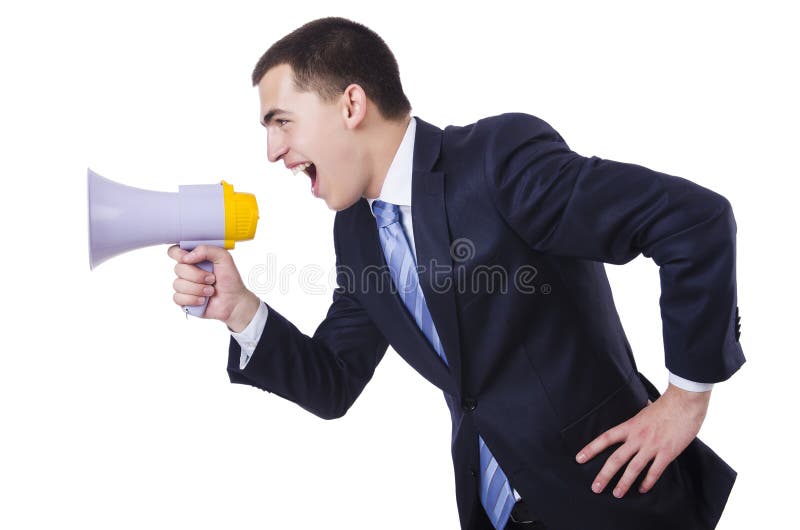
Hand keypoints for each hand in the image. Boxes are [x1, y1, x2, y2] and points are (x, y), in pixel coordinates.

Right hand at [167, 244, 259, 330]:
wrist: (234, 301)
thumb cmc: (230, 280)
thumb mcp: (224, 258)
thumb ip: (207, 250)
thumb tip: (187, 257)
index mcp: (195, 258)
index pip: (175, 251)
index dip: (178, 254)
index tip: (188, 259)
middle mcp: (188, 271)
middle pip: (177, 268)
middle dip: (196, 275)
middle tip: (212, 279)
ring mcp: (185, 286)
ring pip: (177, 284)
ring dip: (197, 289)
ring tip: (210, 291)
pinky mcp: (184, 300)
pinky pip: (178, 298)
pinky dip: (193, 299)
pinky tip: (203, 300)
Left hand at [574, 383, 710, 497]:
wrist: (684, 403)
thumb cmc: (666, 405)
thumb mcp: (644, 410)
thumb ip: (637, 418)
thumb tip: (636, 412)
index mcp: (629, 426)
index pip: (605, 438)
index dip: (591, 449)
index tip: (579, 459)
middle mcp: (637, 437)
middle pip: (616, 459)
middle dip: (604, 475)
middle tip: (595, 488)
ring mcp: (652, 446)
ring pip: (633, 468)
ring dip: (624, 483)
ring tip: (617, 493)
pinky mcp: (667, 453)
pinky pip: (655, 471)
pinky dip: (648, 482)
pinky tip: (643, 489)